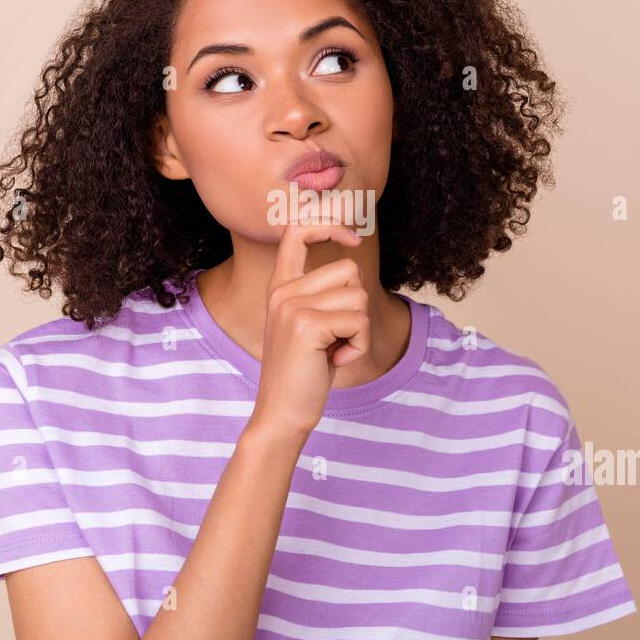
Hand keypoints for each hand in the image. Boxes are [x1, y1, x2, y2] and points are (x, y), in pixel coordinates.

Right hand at [248, 214, 369, 441]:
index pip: (297, 231)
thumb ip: (321, 294)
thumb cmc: (302, 372)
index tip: (352, 239)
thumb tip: (351, 255)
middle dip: (357, 306)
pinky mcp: (306, 325)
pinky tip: (336, 361)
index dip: (329, 225)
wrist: (282, 413)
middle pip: (350, 270)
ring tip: (334, 350)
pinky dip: (358, 345)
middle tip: (337, 337)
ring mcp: (291, 306)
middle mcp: (282, 291)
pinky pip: (358, 321)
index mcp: (280, 287)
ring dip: (359, 330)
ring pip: (358, 296)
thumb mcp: (308, 325)